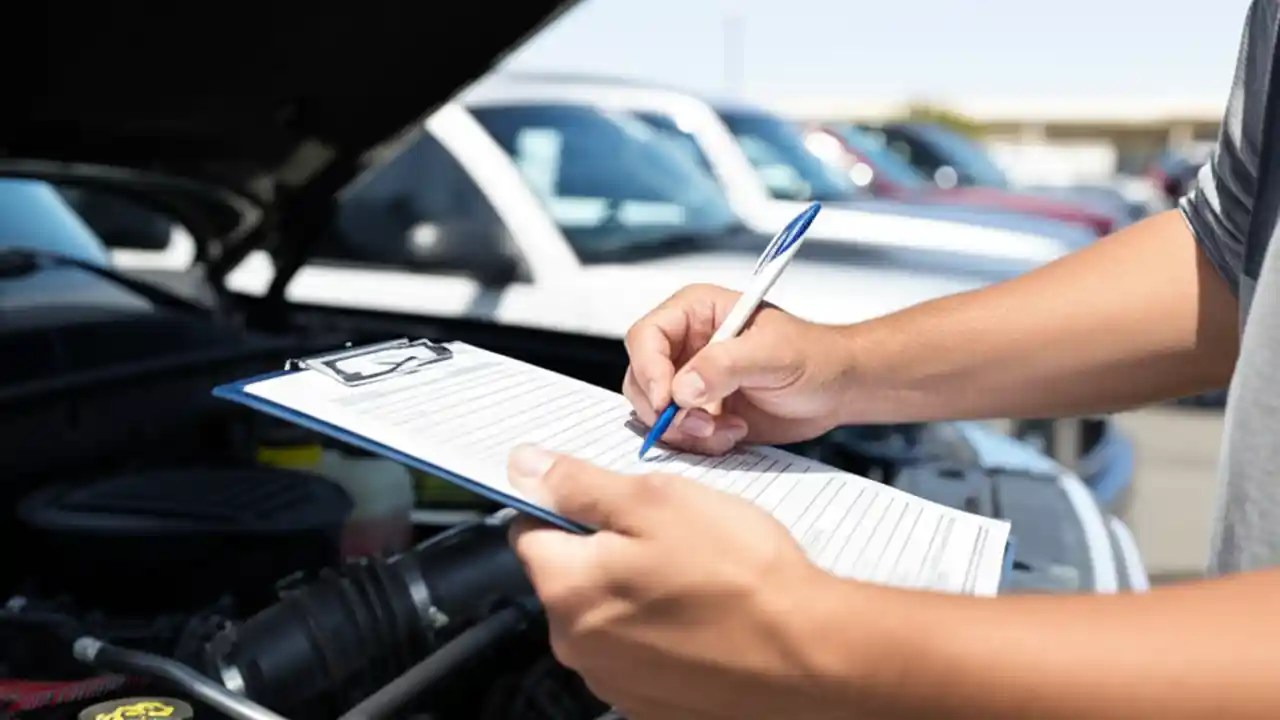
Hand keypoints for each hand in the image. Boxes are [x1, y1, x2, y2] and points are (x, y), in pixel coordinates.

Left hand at [506, 444, 852, 719]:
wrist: (811, 656)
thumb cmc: (740, 574)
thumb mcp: (659, 501)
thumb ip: (580, 485)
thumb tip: (523, 465)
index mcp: (569, 588)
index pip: (528, 530)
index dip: (566, 504)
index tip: (610, 500)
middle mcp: (576, 645)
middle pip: (567, 578)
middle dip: (604, 552)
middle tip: (667, 535)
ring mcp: (612, 681)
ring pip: (603, 618)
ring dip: (632, 595)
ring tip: (693, 579)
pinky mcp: (647, 705)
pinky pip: (636, 655)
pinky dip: (658, 635)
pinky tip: (702, 620)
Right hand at [622, 283, 853, 454]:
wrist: (836, 390)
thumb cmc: (814, 357)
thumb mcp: (773, 354)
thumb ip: (725, 365)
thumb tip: (681, 388)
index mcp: (696, 313)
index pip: (646, 337)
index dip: (648, 370)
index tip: (666, 402)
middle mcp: (685, 345)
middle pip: (640, 378)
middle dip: (665, 409)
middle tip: (700, 426)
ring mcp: (689, 381)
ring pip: (653, 411)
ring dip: (684, 431)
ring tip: (727, 430)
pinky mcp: (698, 412)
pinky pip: (676, 434)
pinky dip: (698, 443)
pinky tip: (733, 434)